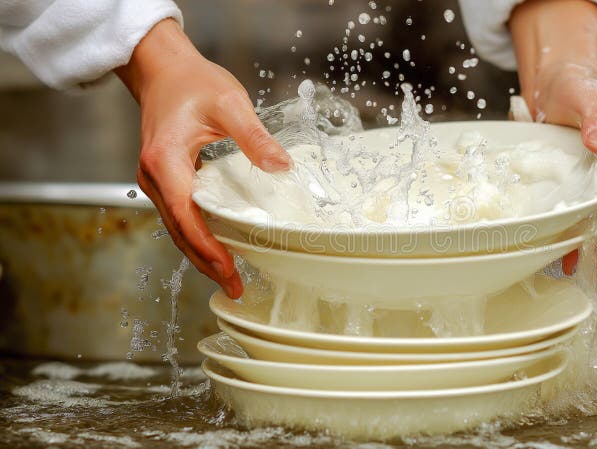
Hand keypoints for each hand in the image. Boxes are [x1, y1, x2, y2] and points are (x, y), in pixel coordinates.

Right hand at [116, 19, 291, 297]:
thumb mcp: (230, 103)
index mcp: (165, 162)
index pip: (187, 218)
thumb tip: (281, 167)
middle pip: (180, 233)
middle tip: (236, 287)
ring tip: (230, 276)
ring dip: (201, 253)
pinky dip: (197, 235)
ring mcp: (155, 180)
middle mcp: (153, 177)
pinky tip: (218, 246)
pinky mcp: (163, 179)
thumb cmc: (191, 82)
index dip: (209, 250)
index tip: (231, 273)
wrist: (162, 68)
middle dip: (207, 262)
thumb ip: (255, 137)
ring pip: (177, 228)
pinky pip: (179, 215)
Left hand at [509, 0, 596, 273]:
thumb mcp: (586, 98)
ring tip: (573, 271)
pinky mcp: (571, 183)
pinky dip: (567, 233)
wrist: (555, 79)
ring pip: (596, 222)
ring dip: (587, 247)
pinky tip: (555, 251)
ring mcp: (592, 181)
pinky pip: (574, 214)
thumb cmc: (576, 85)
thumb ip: (596, 119)